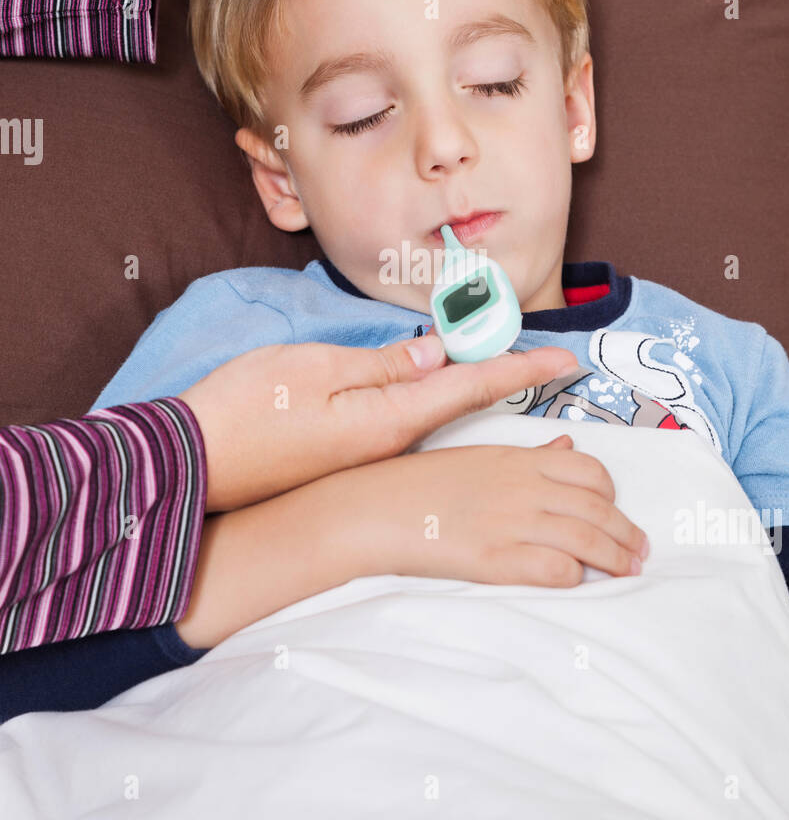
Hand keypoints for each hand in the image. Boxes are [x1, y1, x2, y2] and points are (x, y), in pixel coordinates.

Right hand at [177, 334, 581, 512]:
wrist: (189, 466)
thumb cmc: (246, 411)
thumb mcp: (314, 370)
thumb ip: (381, 364)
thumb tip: (438, 353)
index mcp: (388, 419)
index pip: (470, 387)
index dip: (522, 368)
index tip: (569, 359)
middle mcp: (387, 443)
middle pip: (459, 404)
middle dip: (506, 381)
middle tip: (552, 363)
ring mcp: (364, 455)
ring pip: (432, 416)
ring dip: (471, 392)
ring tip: (510, 372)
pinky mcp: (341, 457)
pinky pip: (401, 427)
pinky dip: (431, 405)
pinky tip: (435, 394)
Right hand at [297, 434, 648, 586]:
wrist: (373, 508)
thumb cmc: (419, 483)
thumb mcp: (479, 456)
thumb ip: (529, 455)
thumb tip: (567, 446)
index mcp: (519, 459)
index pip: (590, 471)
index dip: (613, 495)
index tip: (619, 514)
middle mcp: (524, 488)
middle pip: (599, 509)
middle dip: (627, 534)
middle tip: (639, 553)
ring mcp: (512, 523)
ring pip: (587, 540)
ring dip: (615, 560)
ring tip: (627, 573)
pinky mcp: (496, 559)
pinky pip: (555, 569)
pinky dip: (575, 578)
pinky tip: (579, 584)